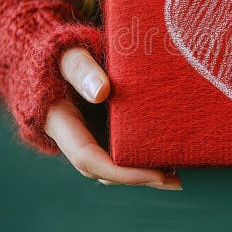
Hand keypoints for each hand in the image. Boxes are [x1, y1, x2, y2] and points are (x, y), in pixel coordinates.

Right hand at [44, 47, 181, 189]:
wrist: (53, 55)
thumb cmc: (59, 51)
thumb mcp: (67, 52)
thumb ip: (81, 68)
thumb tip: (101, 91)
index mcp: (60, 123)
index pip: (88, 158)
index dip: (122, 172)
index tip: (156, 175)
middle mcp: (73, 137)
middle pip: (104, 170)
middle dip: (138, 178)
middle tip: (175, 180)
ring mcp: (87, 136)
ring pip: (113, 165)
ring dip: (142, 173)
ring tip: (178, 175)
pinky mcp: (101, 131)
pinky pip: (119, 152)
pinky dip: (140, 158)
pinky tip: (168, 157)